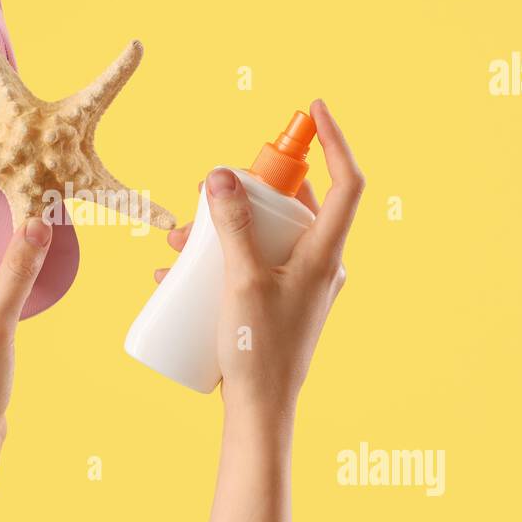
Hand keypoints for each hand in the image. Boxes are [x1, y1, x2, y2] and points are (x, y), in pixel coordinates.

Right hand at [154, 100, 363, 441]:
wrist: (260, 412)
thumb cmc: (259, 351)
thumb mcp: (240, 280)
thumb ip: (232, 225)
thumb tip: (218, 174)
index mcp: (325, 253)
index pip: (346, 182)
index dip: (334, 140)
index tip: (314, 109)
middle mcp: (319, 264)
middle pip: (290, 206)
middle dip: (241, 193)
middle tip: (202, 193)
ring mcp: (299, 284)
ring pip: (264, 235)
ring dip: (220, 229)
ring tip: (175, 242)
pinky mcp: (277, 302)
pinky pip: (250, 264)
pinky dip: (217, 260)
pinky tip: (175, 276)